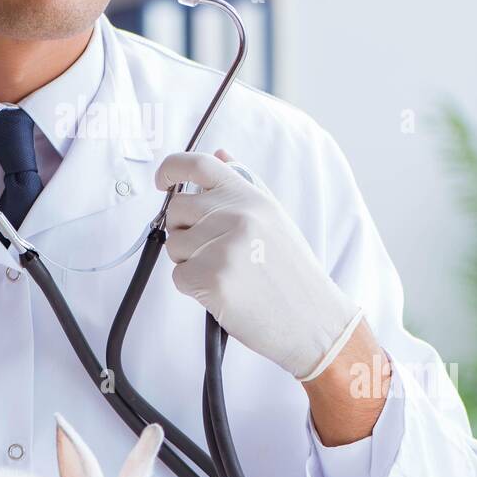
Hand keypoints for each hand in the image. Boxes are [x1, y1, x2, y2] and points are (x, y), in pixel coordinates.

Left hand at [155, 148, 363, 381]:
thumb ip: (243, 185)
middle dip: (183, 231)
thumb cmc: (291, 273)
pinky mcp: (213, 279)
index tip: (163, 180)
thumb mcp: (274, 217)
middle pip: (176, 210)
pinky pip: (178, 277)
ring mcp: (224, 247)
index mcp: (250, 196)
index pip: (198, 164)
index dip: (171, 168)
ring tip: (226, 273)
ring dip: (189, 262)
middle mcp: (236, 215)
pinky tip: (223, 292)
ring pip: (173, 246)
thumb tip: (219, 155)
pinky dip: (193, 288)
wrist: (314, 321)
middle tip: (213, 251)